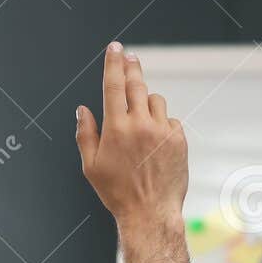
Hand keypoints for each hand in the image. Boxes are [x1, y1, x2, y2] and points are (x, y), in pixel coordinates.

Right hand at [76, 42, 186, 231]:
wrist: (150, 213)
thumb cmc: (117, 193)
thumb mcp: (90, 166)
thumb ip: (85, 134)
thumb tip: (82, 110)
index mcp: (116, 128)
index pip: (113, 85)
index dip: (113, 63)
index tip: (116, 49)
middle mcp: (140, 125)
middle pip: (137, 84)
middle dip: (132, 67)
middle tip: (131, 57)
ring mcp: (162, 131)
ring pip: (155, 100)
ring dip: (146, 102)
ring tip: (140, 120)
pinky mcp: (178, 140)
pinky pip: (169, 121)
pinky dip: (161, 124)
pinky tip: (154, 142)